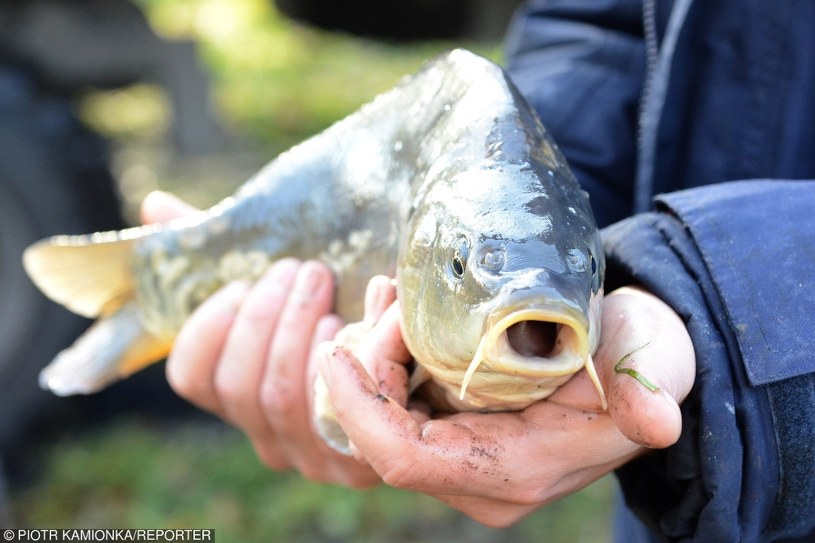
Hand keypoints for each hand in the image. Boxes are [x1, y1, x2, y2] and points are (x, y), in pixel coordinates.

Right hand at [140, 191, 380, 486]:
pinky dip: (347, 361)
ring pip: (280, 399)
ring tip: (326, 286)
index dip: (208, 328)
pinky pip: (336, 416)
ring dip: (300, 331)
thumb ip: (219, 250)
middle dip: (267, 317)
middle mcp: (267, 435)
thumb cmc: (340, 314)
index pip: (193, 378)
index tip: (241, 283)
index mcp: (242, 397)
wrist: (422, 358)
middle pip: (239, 386)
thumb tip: (157, 207)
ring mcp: (309, 456)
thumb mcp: (282, 283)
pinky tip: (362, 321)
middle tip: (303, 269)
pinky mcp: (355, 466)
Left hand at [317, 284, 694, 526]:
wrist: (636, 357)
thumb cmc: (641, 352)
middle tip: (390, 298)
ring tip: (389, 294)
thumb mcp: (653, 359)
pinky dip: (388, 358)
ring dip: (373, 356)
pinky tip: (397, 310)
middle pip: (382, 435)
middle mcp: (479, 480)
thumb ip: (650, 388)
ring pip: (384, 418)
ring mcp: (464, 459)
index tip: (333, 347)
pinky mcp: (457, 433)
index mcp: (516, 471)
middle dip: (368, 366)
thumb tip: (658, 420)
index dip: (359, 407)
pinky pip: (399, 404)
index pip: (405, 458)